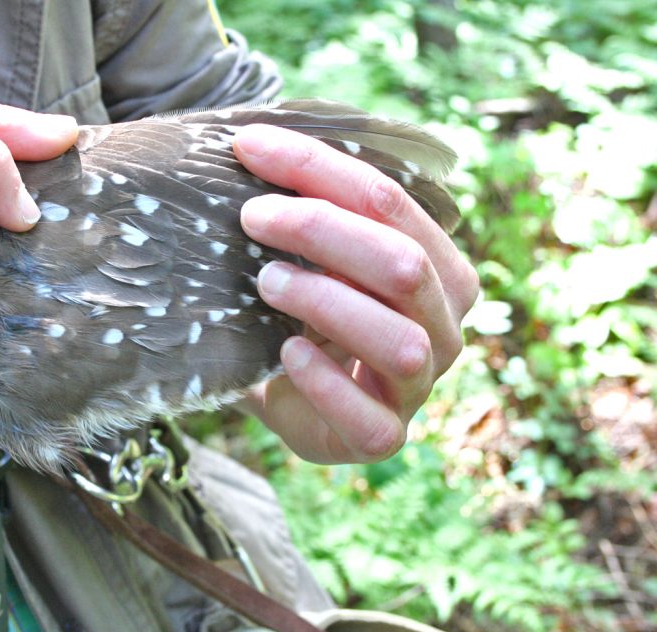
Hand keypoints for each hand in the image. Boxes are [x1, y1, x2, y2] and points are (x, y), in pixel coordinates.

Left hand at [232, 124, 478, 463]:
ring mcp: (419, 385)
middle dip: (323, 229)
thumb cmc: (306, 312)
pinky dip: (326, 381)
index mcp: (438, 266)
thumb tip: (250, 137)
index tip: (249, 145)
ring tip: (265, 282)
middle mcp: (442, 323)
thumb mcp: (311, 254)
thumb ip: (309, 206)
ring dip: (327, 301)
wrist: (290, 395)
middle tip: (251, 216)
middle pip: (404, 263)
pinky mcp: (385, 436)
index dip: (318, 167)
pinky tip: (286, 354)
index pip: (391, 201)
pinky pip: (372, 418)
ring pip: (399, 339)